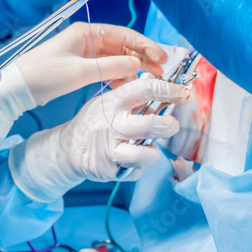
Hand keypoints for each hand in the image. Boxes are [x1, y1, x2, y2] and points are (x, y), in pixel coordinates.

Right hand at [10, 76, 191, 201]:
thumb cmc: (94, 123)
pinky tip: (128, 162)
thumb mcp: (107, 102)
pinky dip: (136, 168)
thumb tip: (155, 80)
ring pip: (145, 155)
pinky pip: (134, 172)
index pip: (146, 90)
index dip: (170, 91)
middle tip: (171, 126)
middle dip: (168, 126)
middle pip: (151, 125)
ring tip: (148, 149)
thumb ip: (131, 94)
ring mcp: (110, 149)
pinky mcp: (108, 170)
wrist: (66, 150)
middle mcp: (112, 125)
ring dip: (153, 153)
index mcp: (114, 102)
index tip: (185, 95)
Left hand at [16, 22, 167, 105]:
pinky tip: (127, 86)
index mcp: (88, 32)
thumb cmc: (44, 74)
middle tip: (159, 73)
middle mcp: (89, 40)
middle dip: (143, 58)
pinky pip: (107, 69)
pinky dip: (119, 76)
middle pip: (124, 47)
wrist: (19, 87)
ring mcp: (86, 53)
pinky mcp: (82, 67)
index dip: (146, 46)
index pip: (125, 35)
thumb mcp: (79, 72)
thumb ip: (110, 67)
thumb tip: (137, 65)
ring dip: (133, 69)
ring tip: (147, 82)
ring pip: (117, 59)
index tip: (161, 58)